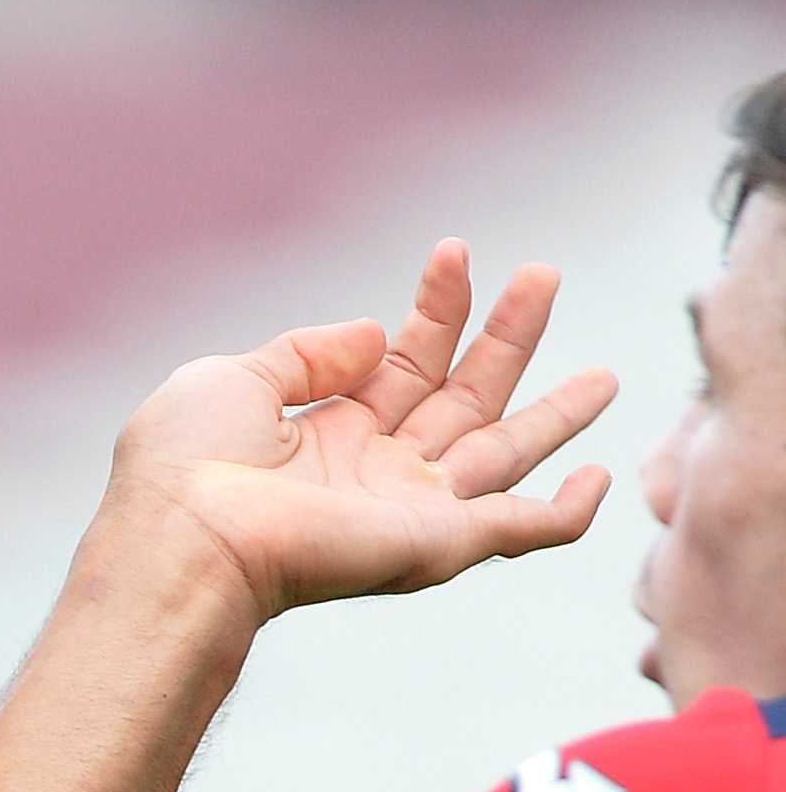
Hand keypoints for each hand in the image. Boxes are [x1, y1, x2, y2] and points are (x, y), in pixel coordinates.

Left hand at [107, 241, 614, 622]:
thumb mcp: (233, 380)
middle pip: (461, 397)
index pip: (402, 362)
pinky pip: (521, 532)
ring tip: (606, 373)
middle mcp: (375, 473)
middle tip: (544, 273)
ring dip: (555, 414)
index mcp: (326, 434)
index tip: (454, 250)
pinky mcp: (439, 542)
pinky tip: (597, 478)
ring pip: (503, 455)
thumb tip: (375, 331)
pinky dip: (564, 512)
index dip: (435, 307)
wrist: (187, 538)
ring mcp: (411, 509)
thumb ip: (305, 352)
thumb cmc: (185, 467)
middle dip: (505, 338)